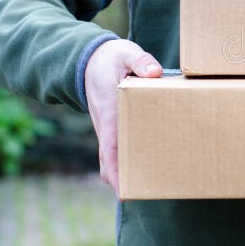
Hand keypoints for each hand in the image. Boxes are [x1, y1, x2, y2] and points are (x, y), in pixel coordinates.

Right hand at [84, 39, 161, 195]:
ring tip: (154, 182)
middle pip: (112, 160)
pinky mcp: (116, 124)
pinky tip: (152, 160)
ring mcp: (110, 127)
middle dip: (125, 179)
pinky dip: (132, 157)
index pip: (110, 148)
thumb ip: (141, 60)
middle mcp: (107, 125)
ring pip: (116, 155)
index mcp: (109, 111)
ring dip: (129, 170)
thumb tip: (153, 72)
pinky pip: (122, 145)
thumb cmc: (110, 58)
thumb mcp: (125, 53)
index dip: (115, 171)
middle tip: (148, 192)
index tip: (124, 191)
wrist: (90, 59)